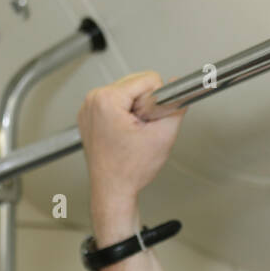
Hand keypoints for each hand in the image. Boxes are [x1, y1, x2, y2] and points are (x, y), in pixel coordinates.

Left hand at [78, 71, 186, 206]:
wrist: (113, 191)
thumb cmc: (129, 171)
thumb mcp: (163, 136)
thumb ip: (176, 106)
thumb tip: (181, 88)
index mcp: (107, 99)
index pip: (148, 79)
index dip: (157, 101)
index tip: (148, 121)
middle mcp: (93, 100)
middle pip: (135, 83)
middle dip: (145, 105)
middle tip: (140, 131)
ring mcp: (88, 108)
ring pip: (127, 93)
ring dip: (136, 110)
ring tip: (132, 134)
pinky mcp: (89, 117)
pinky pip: (115, 104)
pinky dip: (124, 116)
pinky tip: (124, 135)